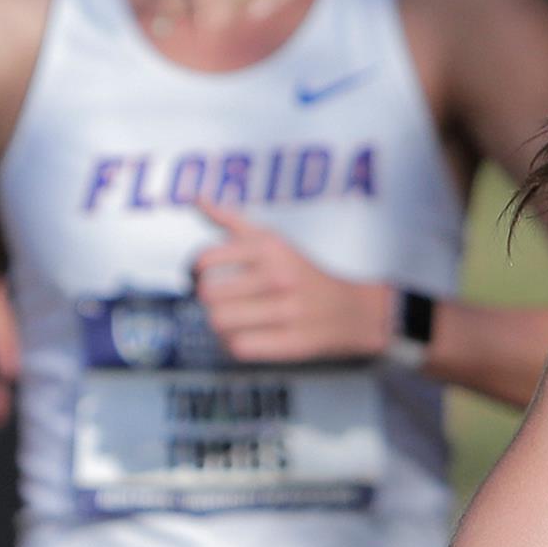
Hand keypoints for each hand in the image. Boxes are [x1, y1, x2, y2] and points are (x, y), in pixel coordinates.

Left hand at [191, 198, 390, 362]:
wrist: (353, 311)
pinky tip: (246, 336)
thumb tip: (197, 200)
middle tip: (221, 302)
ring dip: (220, 325)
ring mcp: (287, 310)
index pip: (205, 260)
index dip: (194, 272)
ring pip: (220, 322)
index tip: (202, 278)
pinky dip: (235, 344)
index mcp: (269, 247)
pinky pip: (239, 347)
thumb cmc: (302, 274)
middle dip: (209, 301)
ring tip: (233, 321)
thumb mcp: (272, 240)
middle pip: (209, 294)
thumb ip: (232, 221)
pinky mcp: (292, 342)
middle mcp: (278, 275)